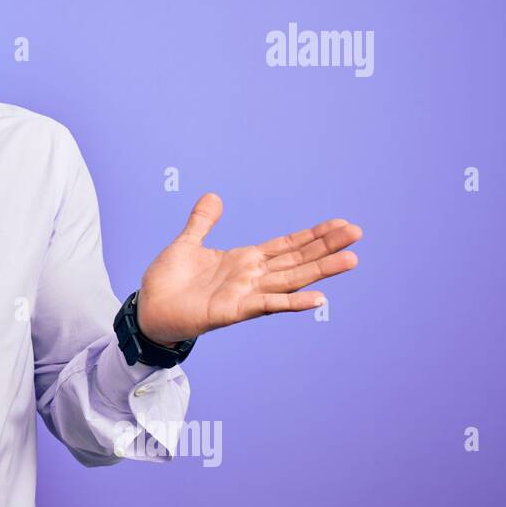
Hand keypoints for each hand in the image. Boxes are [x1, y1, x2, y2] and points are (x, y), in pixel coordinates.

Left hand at [135, 193, 361, 344]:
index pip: (286, 245)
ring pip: (290, 280)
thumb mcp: (187, 243)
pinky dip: (292, 303)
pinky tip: (318, 298)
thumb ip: (202, 222)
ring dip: (320, 271)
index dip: (312, 235)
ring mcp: (246, 295)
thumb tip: (213, 196)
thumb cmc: (168, 282)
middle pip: (296, 259)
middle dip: (326, 246)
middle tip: (357, 233)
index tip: (340, 223)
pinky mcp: (234, 310)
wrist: (148, 309)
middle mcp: (251, 277)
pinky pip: (267, 305)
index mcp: (244, 261)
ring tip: (351, 259)